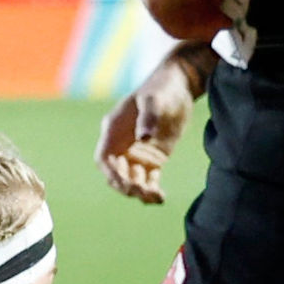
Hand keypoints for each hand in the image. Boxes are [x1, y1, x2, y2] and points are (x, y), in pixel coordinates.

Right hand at [98, 41, 205, 202]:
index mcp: (114, 130)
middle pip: (116, 172)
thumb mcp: (154, 99)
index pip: (104, 158)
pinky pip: (148, 179)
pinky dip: (152, 189)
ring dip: (140, 191)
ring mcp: (136, 152)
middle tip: (143, 193)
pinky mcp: (153, 158)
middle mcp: (121, 144)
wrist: (179, 85)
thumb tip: (143, 139)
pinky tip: (160, 198)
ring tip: (155, 198)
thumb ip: (148, 117)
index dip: (111, 173)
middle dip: (126, 185)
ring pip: (132, 179)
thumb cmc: (162, 88)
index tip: (124, 183)